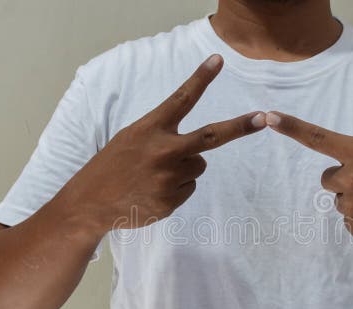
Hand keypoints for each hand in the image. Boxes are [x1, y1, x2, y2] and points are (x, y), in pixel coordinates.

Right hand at [60, 54, 266, 233]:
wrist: (90, 204)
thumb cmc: (112, 166)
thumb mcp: (131, 139)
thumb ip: (162, 136)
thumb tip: (200, 150)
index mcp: (151, 129)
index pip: (181, 99)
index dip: (201, 78)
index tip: (218, 60)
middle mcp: (164, 151)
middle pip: (212, 137)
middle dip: (240, 126)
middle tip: (262, 118)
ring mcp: (170, 177)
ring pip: (199, 166)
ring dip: (185, 168)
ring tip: (155, 175)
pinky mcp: (172, 200)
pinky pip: (189, 188)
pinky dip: (176, 189)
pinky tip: (153, 191)